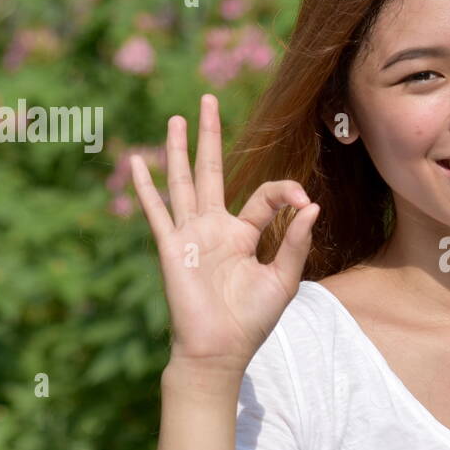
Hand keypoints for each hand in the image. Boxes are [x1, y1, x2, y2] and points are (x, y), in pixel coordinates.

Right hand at [131, 94, 318, 375]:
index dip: (286, 192)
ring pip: (183, 182)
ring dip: (178, 149)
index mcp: (244, 234)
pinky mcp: (172, 247)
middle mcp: (215, 228)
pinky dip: (147, 187)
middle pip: (211, 171)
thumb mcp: (283, 279)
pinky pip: (157, 212)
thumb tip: (312, 205)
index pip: (264, 196)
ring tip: (176, 118)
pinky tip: (137, 162)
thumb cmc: (252, 320)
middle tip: (206, 99)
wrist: (220, 349)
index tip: (303, 199)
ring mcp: (191, 234)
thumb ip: (296, 241)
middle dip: (209, 135)